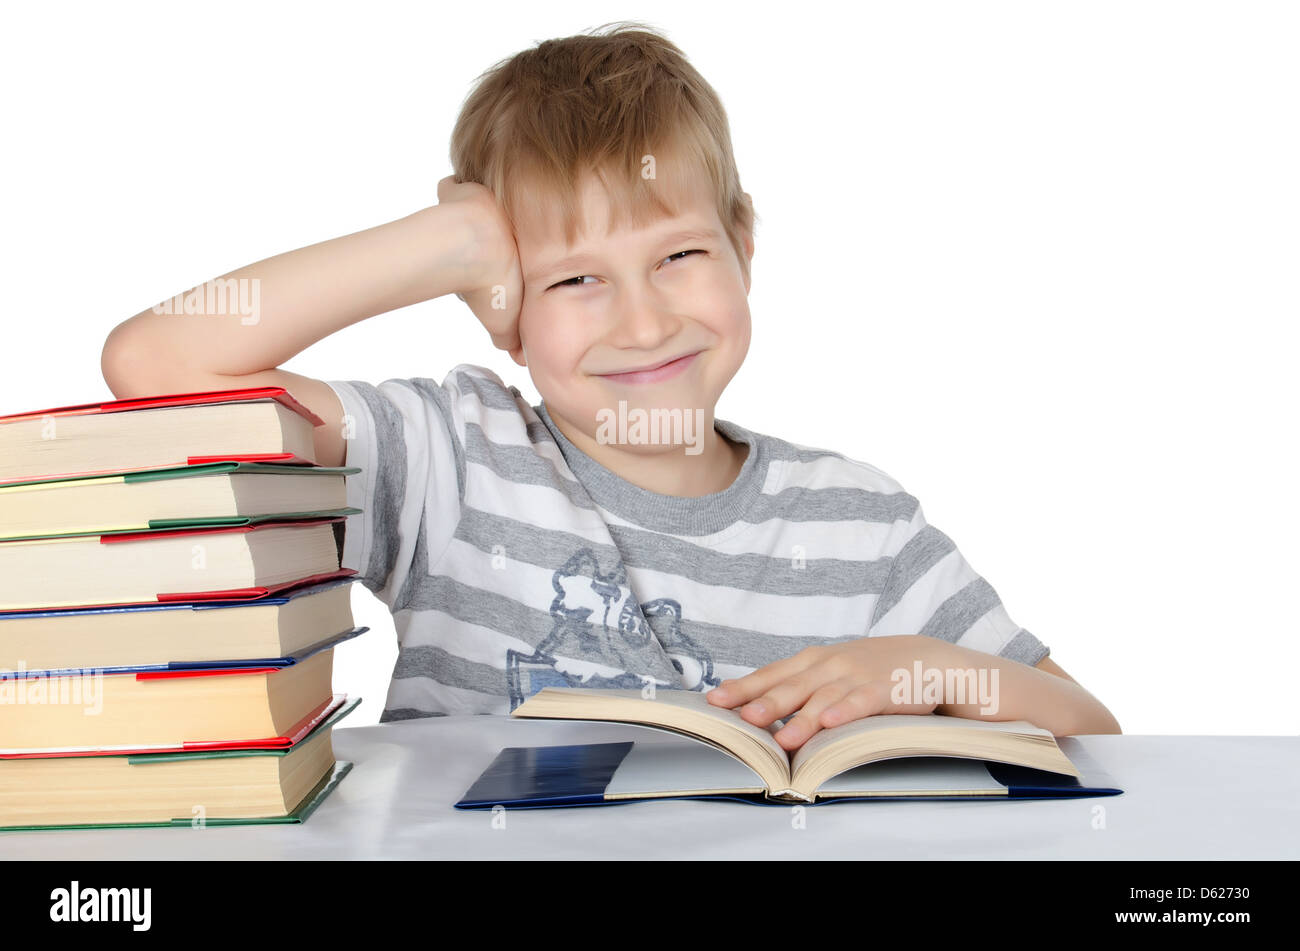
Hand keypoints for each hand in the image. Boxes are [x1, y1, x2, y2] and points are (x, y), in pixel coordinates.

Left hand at [435, 175, 524, 365]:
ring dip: (469, 215)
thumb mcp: (506, 321)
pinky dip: (446, 197)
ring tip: (458, 235)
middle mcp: (509, 218)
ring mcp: (482, 199)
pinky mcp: (456, 191)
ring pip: (478, 202)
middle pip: (503, 222)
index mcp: (527, 246)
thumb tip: (520, 359)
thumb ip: (512, 339)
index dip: (516, 255)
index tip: (506, 265)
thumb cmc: (496, 283)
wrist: (474, 249)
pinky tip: (438, 217)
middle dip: (496, 232)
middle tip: (482, 252)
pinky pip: (451, 186)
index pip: (527, 246)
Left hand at [705, 635, 940, 750]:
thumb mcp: (829, 671)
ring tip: (781, 739)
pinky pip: (862, 702)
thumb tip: (754, 711)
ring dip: (802, 719)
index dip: (743, 687)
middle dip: (764, 702)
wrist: (925, 658)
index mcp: (811, 661)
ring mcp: (856, 677)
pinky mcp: (884, 690)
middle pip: (791, 686)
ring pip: (823, 699)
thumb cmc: (867, 670)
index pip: (771, 674)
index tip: (714, 701)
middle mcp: (829, 666)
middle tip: (740, 719)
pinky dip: (846, 711)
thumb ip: (798, 688)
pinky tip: (832, 723)